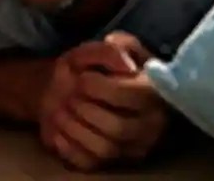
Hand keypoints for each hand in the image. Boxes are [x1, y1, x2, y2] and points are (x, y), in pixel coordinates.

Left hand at [40, 32, 169, 171]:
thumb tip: (125, 65)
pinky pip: (87, 162)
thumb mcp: (95, 50)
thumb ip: (110, 49)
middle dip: (85, 108)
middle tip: (69, 94)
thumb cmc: (88, 69)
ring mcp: (130, 149)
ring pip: (104, 148)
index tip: (83, 77)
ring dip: (74, 126)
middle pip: (119, 128)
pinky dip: (66, 144)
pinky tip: (59, 126)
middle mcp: (150, 126)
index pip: (138, 98)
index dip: (104, 87)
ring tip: (61, 108)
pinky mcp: (107, 164)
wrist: (66, 90)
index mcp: (155, 94)